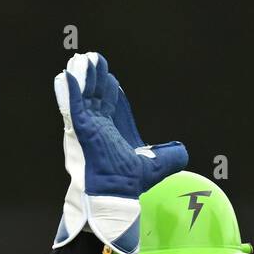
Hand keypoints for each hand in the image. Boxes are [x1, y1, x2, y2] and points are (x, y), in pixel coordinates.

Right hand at [52, 52, 187, 253]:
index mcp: (112, 135)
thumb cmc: (130, 183)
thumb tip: (182, 150)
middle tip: (96, 60)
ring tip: (84, 59)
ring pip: (84, 96)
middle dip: (96, 79)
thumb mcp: (157, 166)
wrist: (117, 193)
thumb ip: (171, 157)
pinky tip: (70, 74)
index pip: (111, 108)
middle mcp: (98, 130)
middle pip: (96, 97)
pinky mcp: (80, 128)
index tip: (111, 79)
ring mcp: (87, 128)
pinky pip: (73, 105)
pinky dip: (71, 89)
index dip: (111, 92)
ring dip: (84, 77)